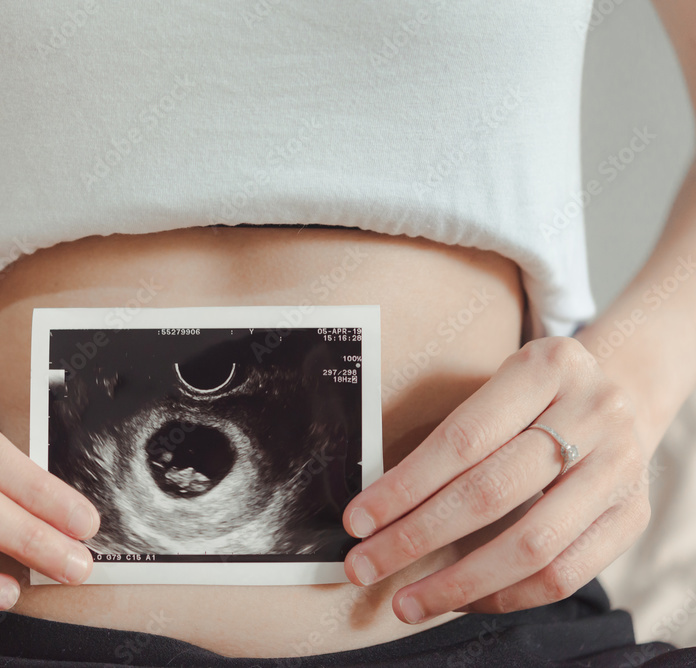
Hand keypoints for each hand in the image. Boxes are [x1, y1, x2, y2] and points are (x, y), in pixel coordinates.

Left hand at [341, 336, 651, 623]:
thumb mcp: (499, 384)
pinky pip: (564, 575)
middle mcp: (594, 413)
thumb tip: (375, 506)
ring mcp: (621, 467)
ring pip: (530, 545)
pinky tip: (461, 599)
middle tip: (363, 565)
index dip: (403, 486)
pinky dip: (506, 595)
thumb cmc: (533, 397)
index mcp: (548, 367)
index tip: (357, 520)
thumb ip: (452, 435)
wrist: (623, 394)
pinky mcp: (633, 516)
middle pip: (490, 493)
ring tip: (406, 600)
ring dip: (457, 583)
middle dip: (415, 538)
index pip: (462, 439)